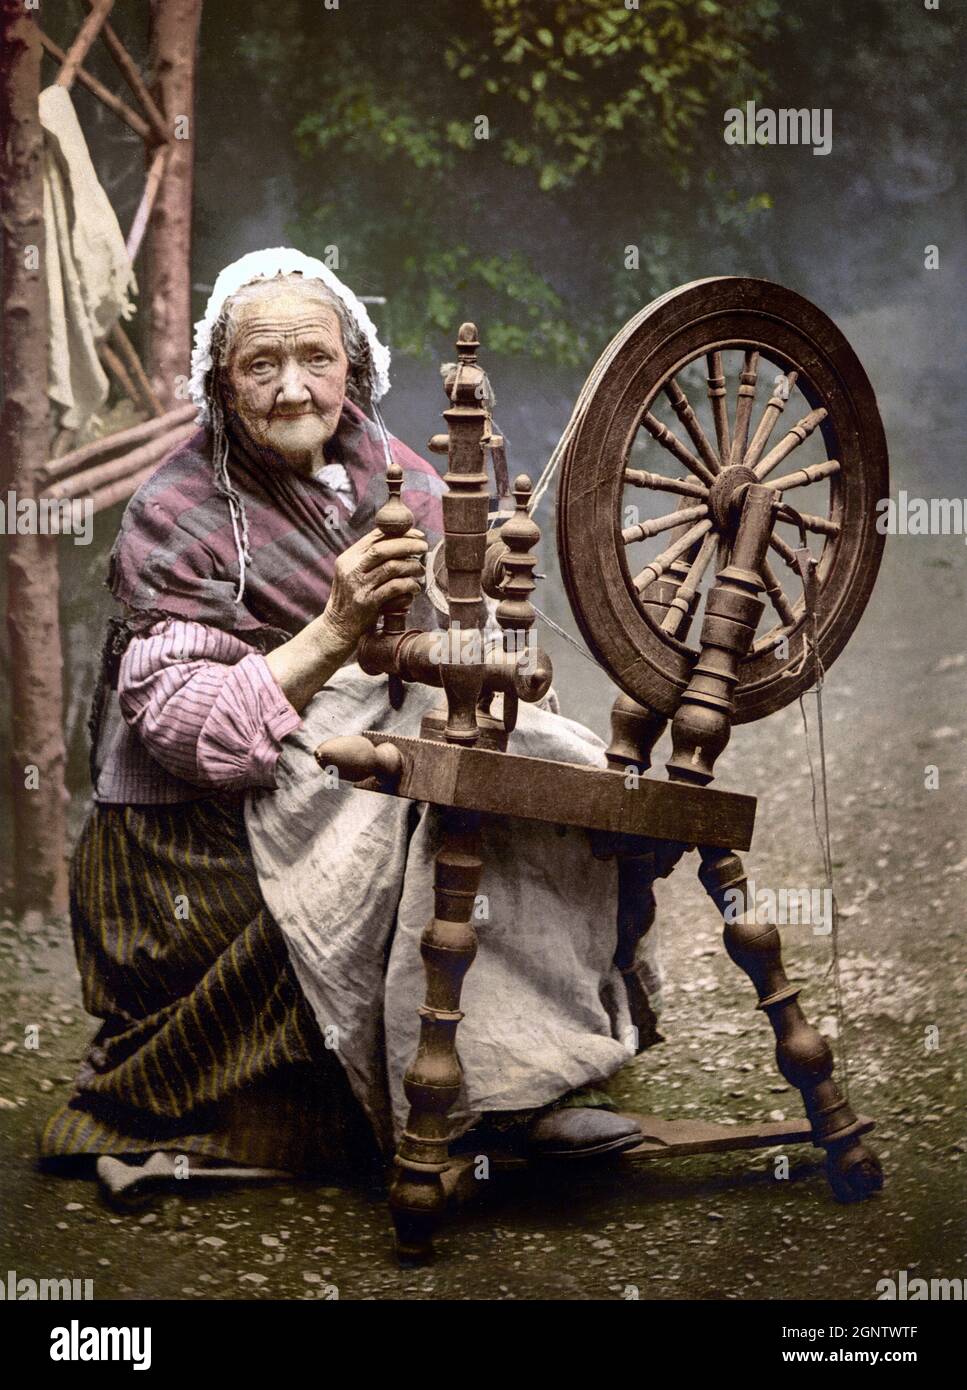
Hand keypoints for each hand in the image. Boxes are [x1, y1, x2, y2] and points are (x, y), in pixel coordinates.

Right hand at [324, 526, 427, 648]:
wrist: (338, 626)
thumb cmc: (353, 597)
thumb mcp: (354, 573)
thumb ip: (370, 559)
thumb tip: (401, 541)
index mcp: (349, 557)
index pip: (375, 537)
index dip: (400, 533)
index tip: (417, 535)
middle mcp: (352, 569)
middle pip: (383, 549)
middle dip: (407, 545)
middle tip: (423, 547)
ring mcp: (359, 586)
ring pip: (391, 567)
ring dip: (411, 566)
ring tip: (420, 570)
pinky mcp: (368, 602)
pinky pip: (394, 587)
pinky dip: (409, 585)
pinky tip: (415, 588)